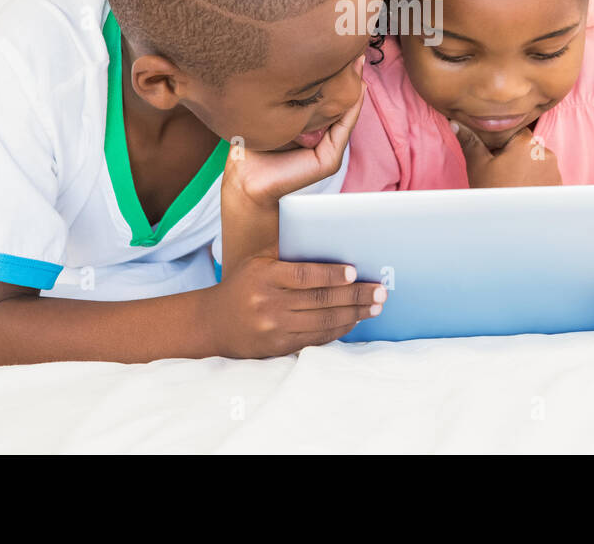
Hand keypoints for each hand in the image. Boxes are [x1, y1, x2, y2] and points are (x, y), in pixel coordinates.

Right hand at [208, 255, 386, 357]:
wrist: (213, 322)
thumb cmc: (243, 284)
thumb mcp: (259, 262)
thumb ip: (289, 255)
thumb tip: (333, 245)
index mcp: (265, 275)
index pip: (305, 275)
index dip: (333, 274)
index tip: (355, 271)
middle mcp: (269, 303)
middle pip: (321, 300)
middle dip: (356, 296)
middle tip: (380, 291)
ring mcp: (274, 328)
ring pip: (323, 321)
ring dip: (354, 314)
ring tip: (375, 307)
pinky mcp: (278, 347)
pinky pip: (316, 338)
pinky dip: (338, 329)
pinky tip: (354, 321)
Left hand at [220, 57, 364, 269]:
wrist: (245, 179)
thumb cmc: (251, 144)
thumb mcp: (269, 110)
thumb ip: (284, 93)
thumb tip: (291, 58)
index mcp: (312, 123)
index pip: (329, 93)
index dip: (335, 69)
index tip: (338, 42)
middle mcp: (324, 133)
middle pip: (343, 98)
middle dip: (349, 72)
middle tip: (354, 44)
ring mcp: (330, 147)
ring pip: (348, 111)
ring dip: (355, 86)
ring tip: (358, 60)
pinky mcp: (329, 159)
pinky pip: (343, 128)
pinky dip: (351, 109)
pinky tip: (355, 88)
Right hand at [451, 122, 561, 187]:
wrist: (513, 226)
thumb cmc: (494, 193)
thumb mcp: (478, 165)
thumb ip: (470, 141)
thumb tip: (456, 123)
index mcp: (525, 142)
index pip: (514, 131)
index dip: (502, 143)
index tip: (494, 156)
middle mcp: (544, 152)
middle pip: (526, 146)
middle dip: (515, 155)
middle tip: (500, 172)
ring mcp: (554, 169)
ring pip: (535, 160)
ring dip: (526, 167)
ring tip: (511, 184)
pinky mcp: (558, 184)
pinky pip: (545, 175)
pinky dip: (535, 180)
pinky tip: (522, 190)